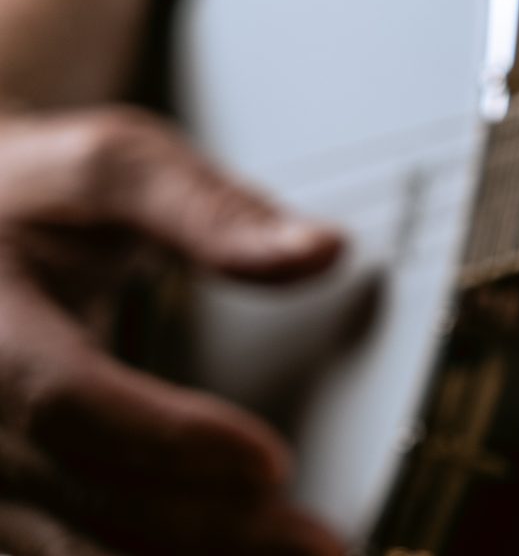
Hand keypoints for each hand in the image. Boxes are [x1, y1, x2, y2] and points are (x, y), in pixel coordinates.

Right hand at [0, 107, 345, 555]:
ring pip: (60, 544)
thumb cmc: (30, 193)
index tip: (272, 464)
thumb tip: (321, 253)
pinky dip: (147, 555)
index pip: (65, 401)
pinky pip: (53, 546)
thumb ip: (212, 212)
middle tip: (319, 543)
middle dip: (203, 525)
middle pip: (76, 491)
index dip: (168, 440)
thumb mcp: (112, 168)